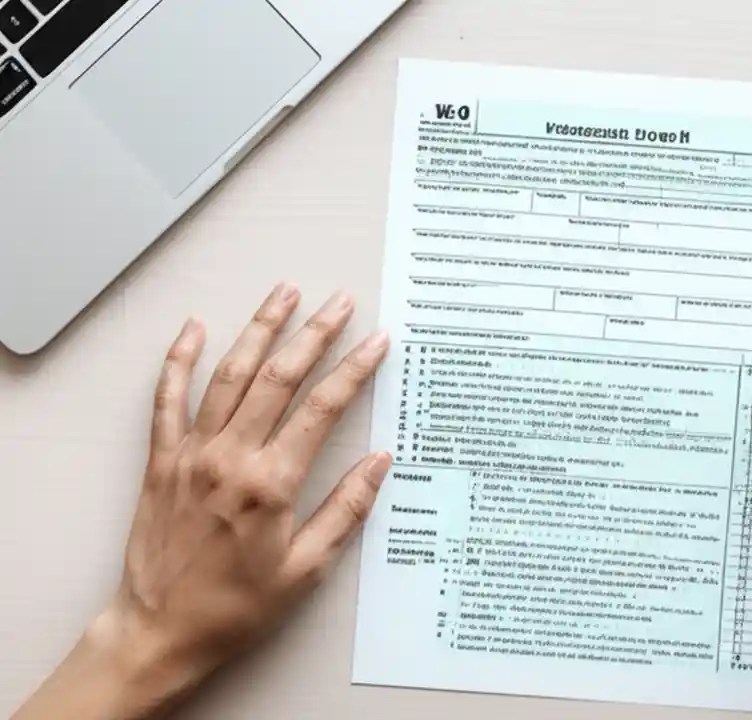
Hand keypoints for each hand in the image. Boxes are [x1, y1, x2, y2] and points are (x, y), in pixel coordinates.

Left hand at [15, 285, 390, 719]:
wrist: (160, 631)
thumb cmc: (235, 607)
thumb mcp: (306, 568)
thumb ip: (345, 510)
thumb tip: (380, 463)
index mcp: (271, 483)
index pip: (322, 409)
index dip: (354, 370)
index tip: (377, 342)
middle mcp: (230, 458)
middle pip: (279, 378)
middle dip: (314, 333)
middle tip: (341, 302)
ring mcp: (192, 454)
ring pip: (229, 375)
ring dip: (259, 330)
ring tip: (284, 294)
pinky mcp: (162, 461)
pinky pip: (168, 400)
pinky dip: (179, 361)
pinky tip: (193, 330)